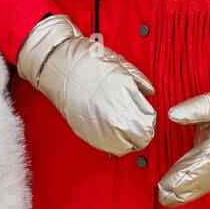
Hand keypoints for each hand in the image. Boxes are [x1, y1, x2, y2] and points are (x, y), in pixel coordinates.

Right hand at [16, 14, 155, 154]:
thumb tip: (150, 93)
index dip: (150, 120)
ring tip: (128, 131)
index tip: (148, 117)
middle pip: (140, 136)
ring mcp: (98, 124)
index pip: (148, 121)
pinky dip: (114, 144)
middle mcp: (112, 112)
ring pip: (125, 147)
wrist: (59, 65)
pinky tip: (115, 135)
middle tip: (140, 125)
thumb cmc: (87, 60)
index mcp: (124, 94)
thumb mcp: (121, 64)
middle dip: (143, 132)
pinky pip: (107, 147)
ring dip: (130, 140)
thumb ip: (139, 80)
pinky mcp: (85, 131)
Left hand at [157, 58, 209, 207]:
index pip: (200, 167)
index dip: (183, 178)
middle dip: (181, 189)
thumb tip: (172, 114)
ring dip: (187, 192)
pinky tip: (182, 191)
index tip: (166, 185)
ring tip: (167, 197)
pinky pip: (207, 180)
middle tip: (162, 195)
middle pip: (201, 181)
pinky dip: (194, 187)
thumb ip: (193, 109)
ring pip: (204, 183)